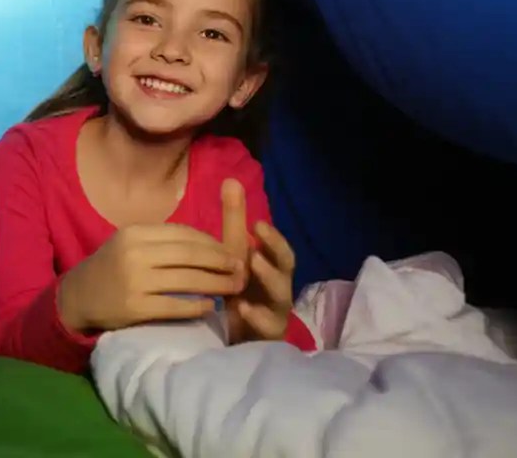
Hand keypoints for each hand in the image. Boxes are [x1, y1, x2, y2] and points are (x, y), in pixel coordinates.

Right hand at [57, 222, 244, 332]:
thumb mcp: (130, 244)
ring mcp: (134, 281)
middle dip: (221, 261)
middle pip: (190, 254)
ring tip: (234, 287)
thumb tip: (208, 244)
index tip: (231, 251)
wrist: (78, 297)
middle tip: (241, 269)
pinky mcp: (135, 307)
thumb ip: (162, 241)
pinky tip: (211, 306)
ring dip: (217, 283)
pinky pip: (176, 305)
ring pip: (188, 280)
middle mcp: (135, 253)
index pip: (184, 233)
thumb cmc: (112, 267)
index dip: (212, 242)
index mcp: (135, 233)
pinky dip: (198, 306)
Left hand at [220, 179, 295, 342]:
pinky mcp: (264, 337)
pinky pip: (266, 328)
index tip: (258, 224)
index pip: (280, 252)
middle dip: (275, 255)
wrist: (232, 338)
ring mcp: (273, 315)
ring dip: (268, 281)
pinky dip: (256, 317)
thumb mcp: (233, 255)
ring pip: (279, 298)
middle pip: (285, 272)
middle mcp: (276, 291)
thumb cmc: (237, 291)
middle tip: (258, 241)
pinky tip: (241, 308)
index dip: (273, 239)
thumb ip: (234, 221)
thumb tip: (231, 179)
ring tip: (253, 265)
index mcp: (270, 270)